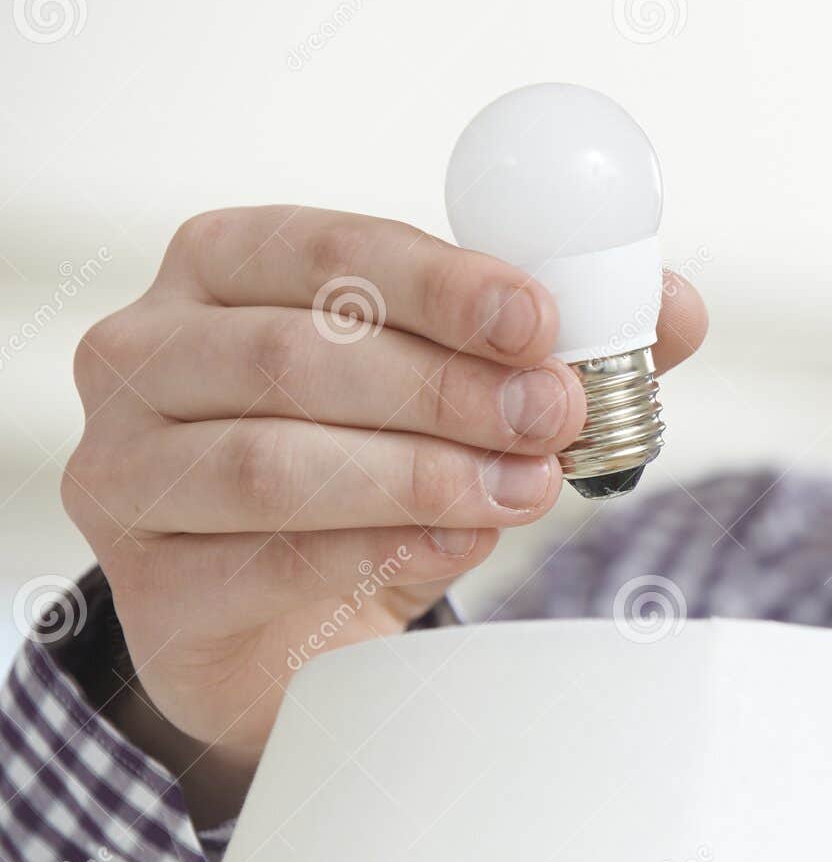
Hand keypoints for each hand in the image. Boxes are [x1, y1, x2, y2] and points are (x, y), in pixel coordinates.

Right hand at [61, 206, 707, 822]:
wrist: (277, 614)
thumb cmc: (360, 469)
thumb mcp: (453, 391)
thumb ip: (552, 345)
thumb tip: (673, 310)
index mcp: (225, 267)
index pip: (325, 247)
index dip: (440, 282)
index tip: (539, 319)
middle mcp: (150, 352)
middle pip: (295, 353)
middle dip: (446, 386)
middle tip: (552, 413)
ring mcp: (129, 468)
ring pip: (269, 461)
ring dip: (418, 472)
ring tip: (522, 488)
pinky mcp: (146, 580)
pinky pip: (260, 563)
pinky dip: (375, 550)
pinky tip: (456, 541)